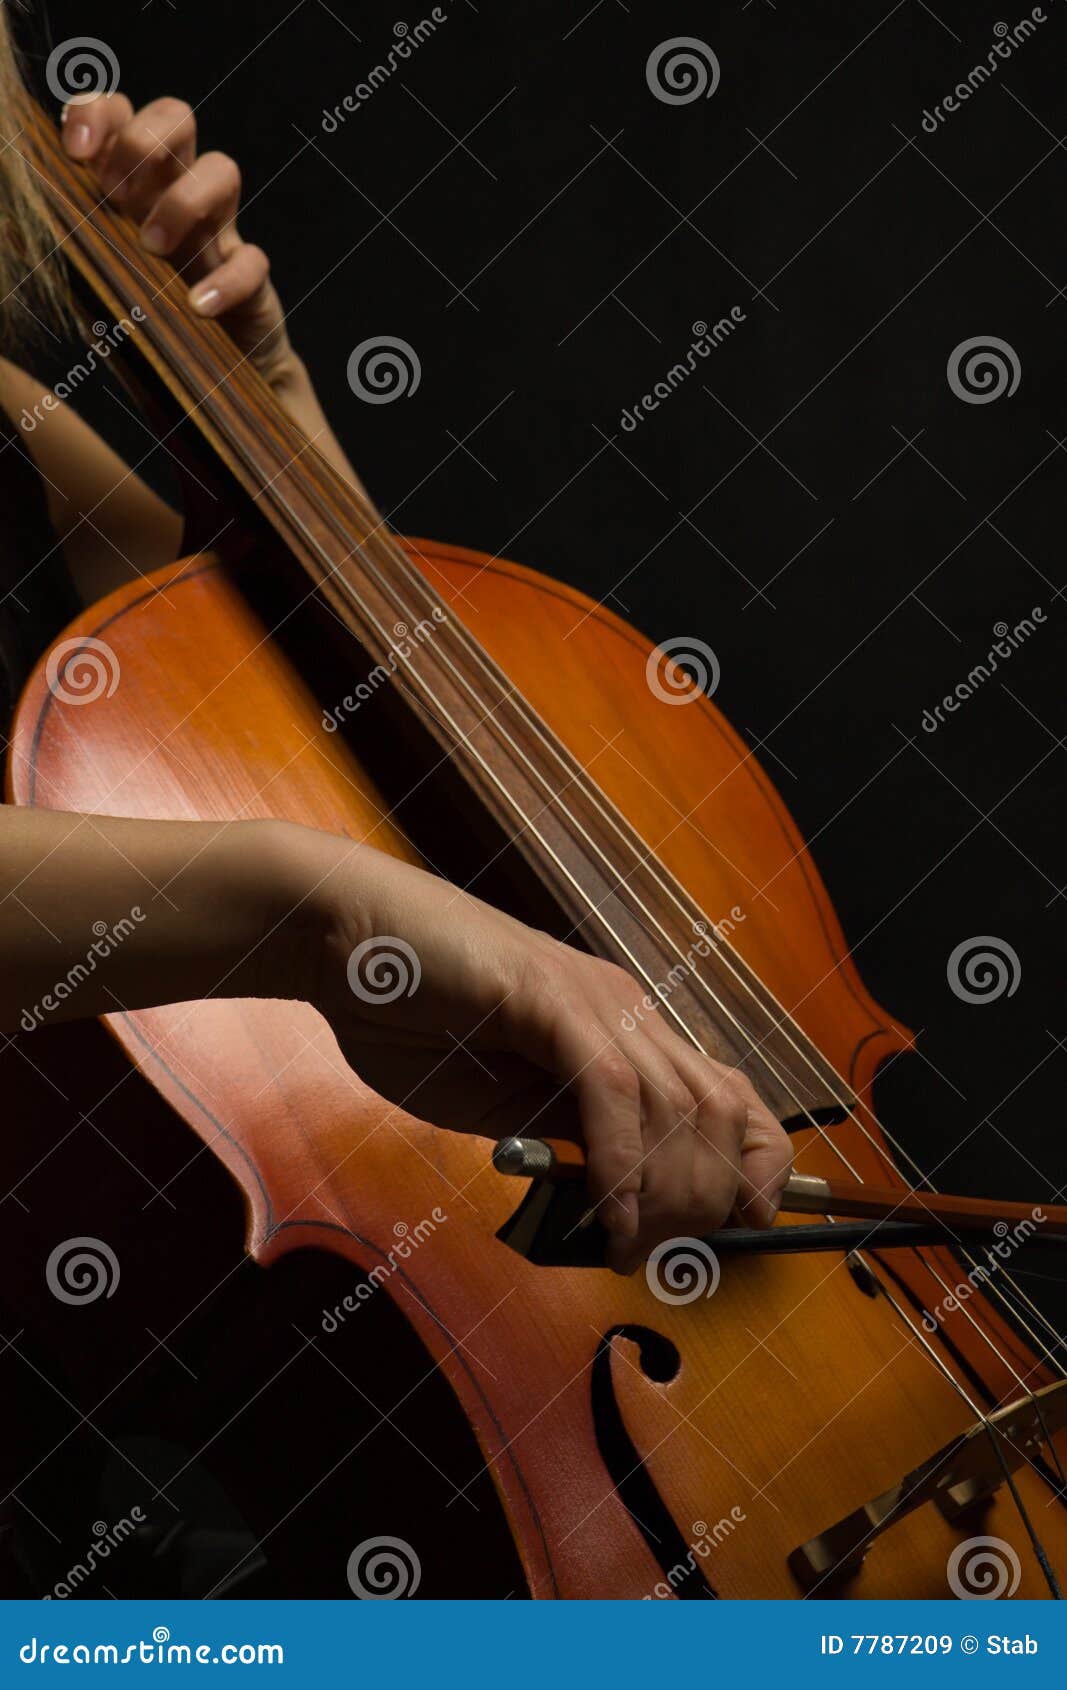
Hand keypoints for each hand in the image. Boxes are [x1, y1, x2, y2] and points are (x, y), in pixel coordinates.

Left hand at [61, 94, 292, 384]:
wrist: (207, 382)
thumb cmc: (141, 324)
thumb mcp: (92, 281)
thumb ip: (64, 249)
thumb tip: (11, 229)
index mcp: (132, 186)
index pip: (120, 113)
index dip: (99, 114)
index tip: (76, 152)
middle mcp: (175, 194)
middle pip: (176, 117)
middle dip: (145, 141)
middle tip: (118, 195)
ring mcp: (219, 234)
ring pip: (223, 169)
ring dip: (185, 200)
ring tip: (153, 249)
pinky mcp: (251, 281)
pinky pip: (253, 261)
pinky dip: (226, 280)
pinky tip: (196, 306)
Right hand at [270, 824, 793, 1272]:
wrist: (342, 938)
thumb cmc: (412, 1017)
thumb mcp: (506, 1100)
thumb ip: (563, 1138)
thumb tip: (617, 1206)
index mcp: (625, 1028)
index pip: (732, 1095)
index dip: (756, 1165)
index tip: (747, 1227)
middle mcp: (627, 1009)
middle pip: (720, 1111)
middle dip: (707, 1200)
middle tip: (662, 1256)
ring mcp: (593, 1000)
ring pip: (678, 1106)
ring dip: (666, 1197)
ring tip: (630, 1247)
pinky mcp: (549, 999)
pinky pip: (610, 1091)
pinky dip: (619, 1168)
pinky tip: (605, 1219)